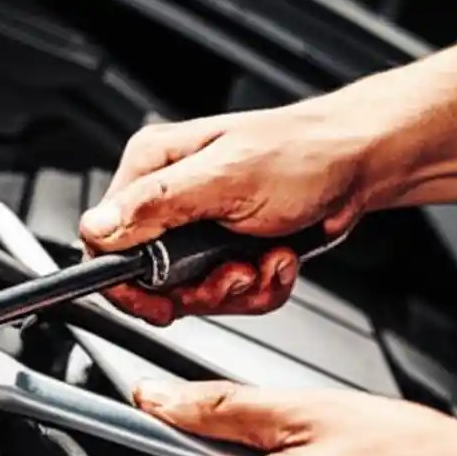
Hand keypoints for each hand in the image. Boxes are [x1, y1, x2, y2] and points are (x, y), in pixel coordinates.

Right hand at [80, 98, 383, 325]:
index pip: (104, 240)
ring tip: (263, 261)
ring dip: (235, 289)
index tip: (162, 302)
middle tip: (233, 273)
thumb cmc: (305, 154)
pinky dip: (256, 288)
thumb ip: (156, 206)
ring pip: (189, 292)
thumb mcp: (225, 179)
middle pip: (149, 277)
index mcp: (151, 168)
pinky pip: (223, 292)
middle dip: (199, 289)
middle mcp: (166, 197)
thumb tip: (96, 228)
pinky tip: (274, 260)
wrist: (360, 165)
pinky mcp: (222, 248)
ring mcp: (194, 226)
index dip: (129, 282)